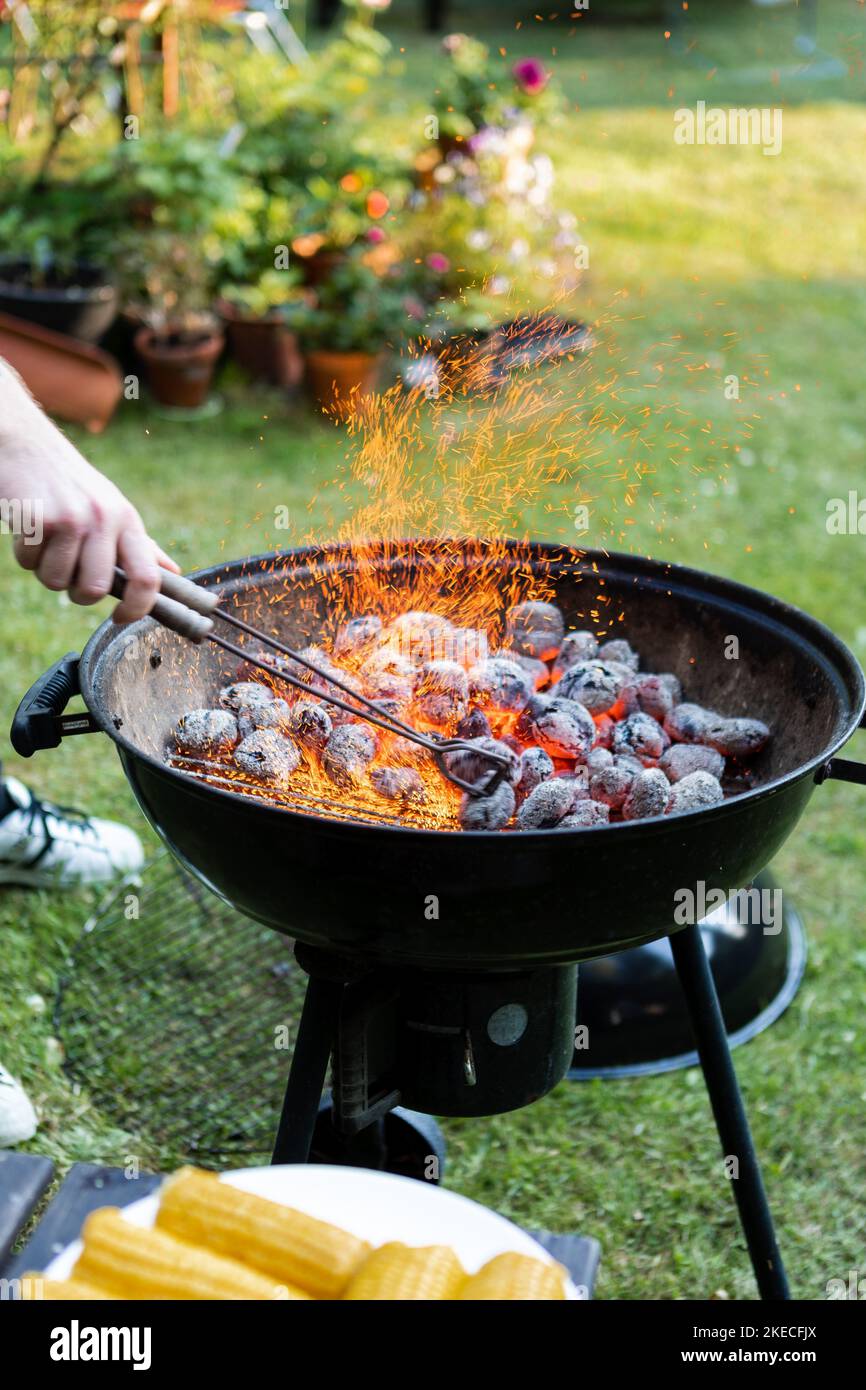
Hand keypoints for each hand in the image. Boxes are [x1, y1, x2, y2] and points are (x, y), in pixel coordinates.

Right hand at [0, 366, 178, 621]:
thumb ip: (140, 545)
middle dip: (76, 592)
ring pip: (56, 581)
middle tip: (70, 572)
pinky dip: (25, 555)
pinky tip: (30, 530)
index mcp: (127, 521)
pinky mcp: (36, 518)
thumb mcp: (114, 508)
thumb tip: (172, 574)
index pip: (147, 578)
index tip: (122, 618)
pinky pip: (29, 563)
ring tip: (48, 544)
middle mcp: (103, 519)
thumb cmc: (73, 485)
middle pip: (93, 589)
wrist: (26, 444)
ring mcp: (70, 518)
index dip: (137, 609)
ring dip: (46, 571)